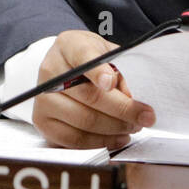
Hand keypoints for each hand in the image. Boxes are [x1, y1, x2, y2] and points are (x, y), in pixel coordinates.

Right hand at [31, 31, 155, 148]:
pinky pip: (75, 140)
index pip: (84, 56)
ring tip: (134, 126)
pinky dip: (101, 142)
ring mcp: (43, 98)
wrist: (64, 70)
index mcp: (69, 46)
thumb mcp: (107, 53)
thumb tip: (132, 99)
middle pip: (89, 96)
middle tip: (145, 116)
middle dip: (123, 110)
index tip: (111, 82)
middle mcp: (50, 71)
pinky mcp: (43, 122)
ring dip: (116, 128)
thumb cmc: (91, 61)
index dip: (98, 71)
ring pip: (85, 121)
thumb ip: (121, 70)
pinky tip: (117, 137)